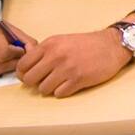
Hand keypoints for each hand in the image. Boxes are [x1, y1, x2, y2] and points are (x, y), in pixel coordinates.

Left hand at [15, 29, 130, 97]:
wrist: (112, 45)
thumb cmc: (87, 44)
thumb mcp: (61, 40)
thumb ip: (44, 51)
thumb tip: (26, 66)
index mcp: (49, 44)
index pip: (23, 65)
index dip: (24, 73)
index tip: (30, 75)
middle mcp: (56, 55)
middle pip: (29, 79)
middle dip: (36, 83)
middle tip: (45, 80)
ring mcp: (67, 68)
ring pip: (43, 89)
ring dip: (50, 88)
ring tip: (60, 82)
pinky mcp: (78, 79)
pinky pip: (59, 94)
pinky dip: (63, 91)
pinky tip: (70, 84)